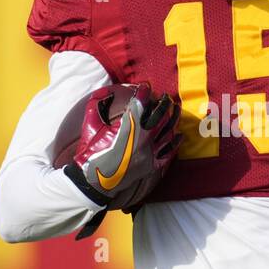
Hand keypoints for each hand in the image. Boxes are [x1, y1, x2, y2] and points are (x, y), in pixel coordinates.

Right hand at [61, 84, 179, 239]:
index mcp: (129, 127)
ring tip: (176, 110)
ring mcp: (150, 153)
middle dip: (164, 103)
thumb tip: (106, 93)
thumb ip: (97, 105)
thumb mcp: (90, 125)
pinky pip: (169, 152)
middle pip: (161, 116)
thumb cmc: (91, 152)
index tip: (146, 87)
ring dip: (174, 119)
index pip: (141, 104)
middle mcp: (144, 138)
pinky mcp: (152, 166)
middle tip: (165, 97)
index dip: (144, 93)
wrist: (94, 181)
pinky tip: (179, 135)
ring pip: (168, 132)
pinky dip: (175, 143)